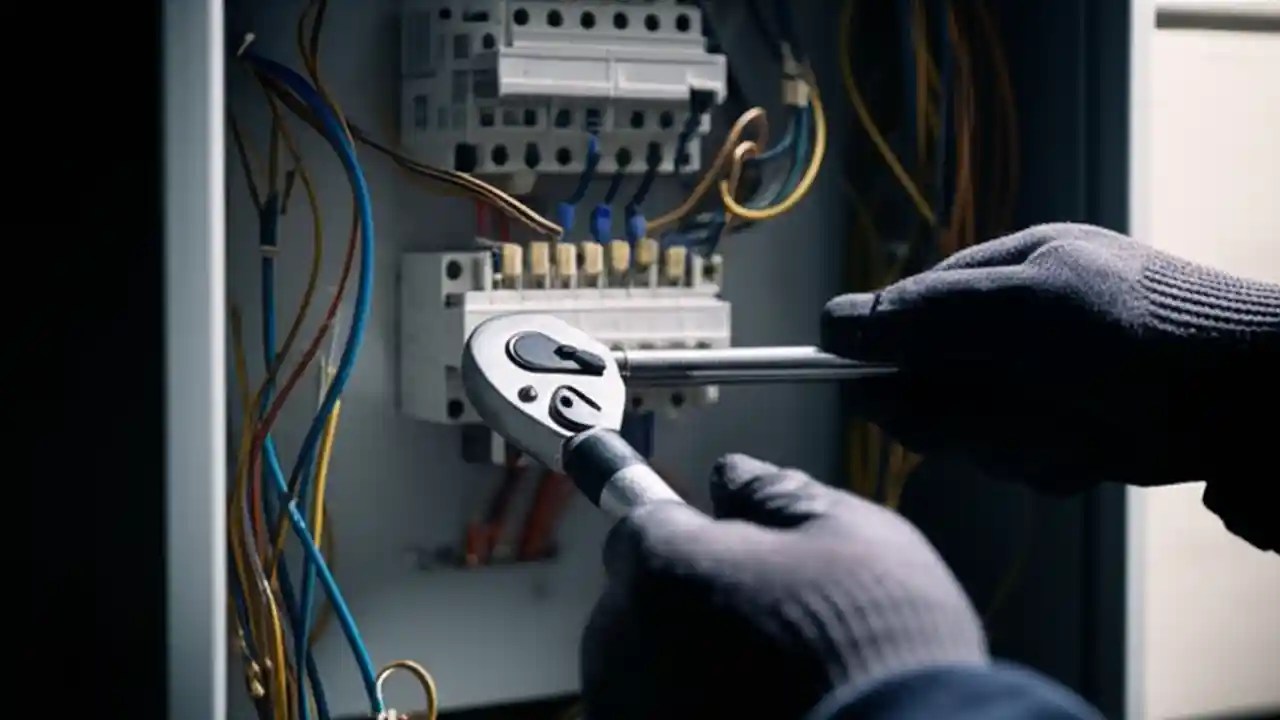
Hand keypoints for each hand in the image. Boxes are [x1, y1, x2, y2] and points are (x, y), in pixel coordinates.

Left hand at [580, 454, 985, 719]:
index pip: (638, 526)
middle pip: (636, 596)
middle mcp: (624, 642)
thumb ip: (771, 493)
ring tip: (770, 666)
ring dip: (687, 653)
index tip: (724, 537)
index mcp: (664, 569)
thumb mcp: (846, 531)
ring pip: (644, 659)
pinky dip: (693, 700)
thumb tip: (730, 473)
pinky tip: (758, 702)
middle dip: (685, 592)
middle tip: (766, 609)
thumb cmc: (879, 641)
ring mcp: (632, 705)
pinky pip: (658, 705)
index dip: (687, 527)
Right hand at [821, 223, 1278, 492]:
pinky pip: (1018, 460)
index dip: (877, 355)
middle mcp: (1013, 328)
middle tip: (989, 414)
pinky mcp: (1068, 434)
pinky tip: (1086, 445)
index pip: (905, 315)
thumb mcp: (1017, 305)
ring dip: (1003, 438)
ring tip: (1061, 424)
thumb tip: (833, 325)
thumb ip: (924, 314)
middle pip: (928, 382)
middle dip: (951, 410)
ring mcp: (1040, 382)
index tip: (856, 386)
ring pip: (970, 431)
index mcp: (1002, 275)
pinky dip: (1044, 460)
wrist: (1242, 394)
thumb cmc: (1131, 329)